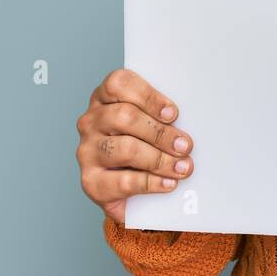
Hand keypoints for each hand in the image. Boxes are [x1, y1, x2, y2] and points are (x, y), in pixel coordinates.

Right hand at [75, 68, 194, 224]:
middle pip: (125, 116)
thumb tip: (189, 128)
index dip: (149, 97)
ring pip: (125, 149)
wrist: (127, 191)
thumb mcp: (152, 125)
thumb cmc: (145, 147)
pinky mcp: (91, 182)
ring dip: (159, 159)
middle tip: (185, 145)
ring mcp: (87, 151)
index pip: (119, 84)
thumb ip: (164, 118)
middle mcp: (91, 121)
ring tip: (182, 167)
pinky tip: (168, 183)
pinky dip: (151, 183)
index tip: (173, 113)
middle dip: (161, 132)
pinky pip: (123, 181)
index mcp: (105, 98)